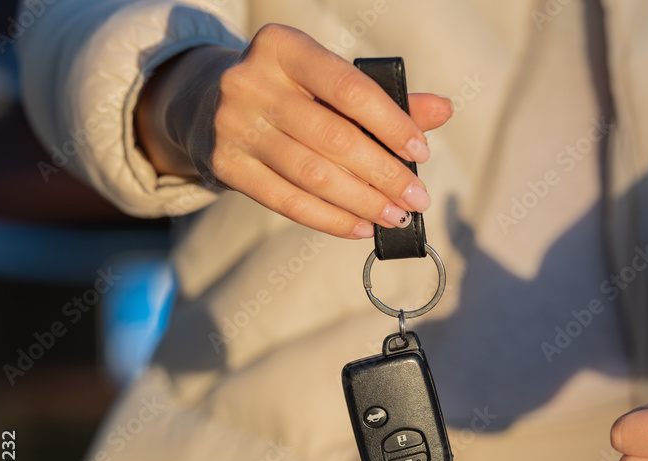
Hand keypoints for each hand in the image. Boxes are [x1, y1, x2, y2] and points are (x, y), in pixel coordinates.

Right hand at [135, 24, 453, 238]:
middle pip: (333, 139)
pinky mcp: (226, 166)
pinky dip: (331, 219)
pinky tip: (361, 226)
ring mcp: (233, 125)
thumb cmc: (288, 90)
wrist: (205, 101)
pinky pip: (288, 202)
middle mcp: (251, 82)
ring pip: (312, 175)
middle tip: (417, 198)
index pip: (349, 88)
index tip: (421, 152)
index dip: (391, 123)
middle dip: (384, 174)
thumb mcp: (327, 80)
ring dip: (363, 202)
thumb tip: (443, 110)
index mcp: (283, 47)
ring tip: (396, 215)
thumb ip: (384, 96)